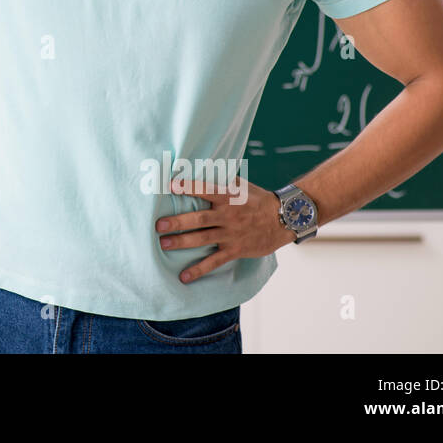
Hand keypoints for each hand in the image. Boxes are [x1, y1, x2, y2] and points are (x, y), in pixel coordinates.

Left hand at [155, 180, 294, 283]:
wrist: (284, 219)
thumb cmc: (257, 198)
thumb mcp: (241, 184)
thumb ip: (221, 179)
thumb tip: (200, 166)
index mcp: (228, 196)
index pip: (205, 189)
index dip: (188, 187)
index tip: (170, 185)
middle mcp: (228, 215)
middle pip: (199, 218)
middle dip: (178, 222)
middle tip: (158, 225)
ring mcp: (231, 234)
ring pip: (203, 238)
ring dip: (182, 242)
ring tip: (164, 244)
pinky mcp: (235, 250)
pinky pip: (214, 261)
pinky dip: (199, 269)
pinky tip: (184, 276)